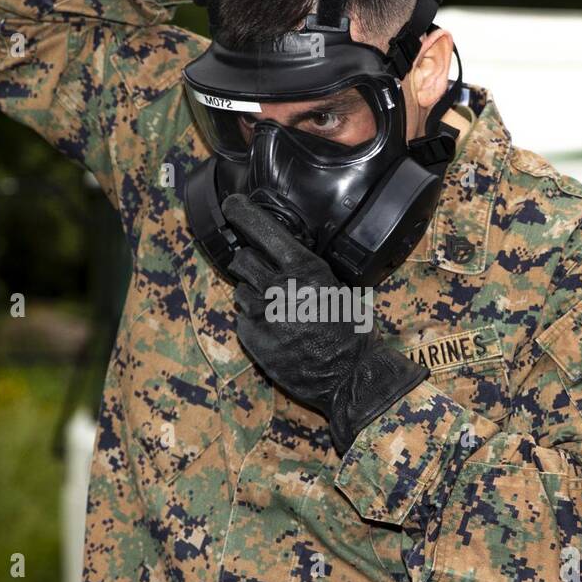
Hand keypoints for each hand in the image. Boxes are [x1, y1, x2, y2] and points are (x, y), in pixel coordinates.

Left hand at [223, 195, 425, 454]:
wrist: (349, 376)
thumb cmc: (351, 332)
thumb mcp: (338, 288)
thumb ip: (307, 270)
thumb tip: (285, 255)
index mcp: (306, 268)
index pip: (265, 230)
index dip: (243, 214)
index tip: (230, 204)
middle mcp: (280, 286)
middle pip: (243, 260)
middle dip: (249, 265)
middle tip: (262, 277)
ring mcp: (263, 313)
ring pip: (240, 290)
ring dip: (253, 296)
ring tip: (276, 312)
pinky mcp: (252, 338)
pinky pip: (242, 318)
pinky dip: (253, 322)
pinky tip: (275, 332)